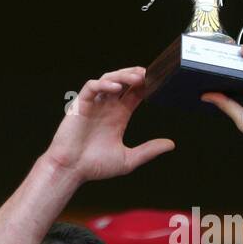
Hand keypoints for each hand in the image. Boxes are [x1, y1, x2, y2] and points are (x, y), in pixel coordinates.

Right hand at [45, 68, 173, 181]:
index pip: (134, 93)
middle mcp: (107, 107)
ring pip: (109, 79)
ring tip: (137, 77)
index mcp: (118, 116)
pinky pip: (92, 87)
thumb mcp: (128, 159)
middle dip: (136, 75)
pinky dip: (104, 84)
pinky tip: (116, 87)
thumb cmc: (95, 166)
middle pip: (123, 81)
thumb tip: (170, 144)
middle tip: (151, 73)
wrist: (71, 170)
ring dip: (123, 75)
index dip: (146, 86)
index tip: (160, 83)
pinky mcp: (80, 104)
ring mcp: (94, 104)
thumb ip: (149, 150)